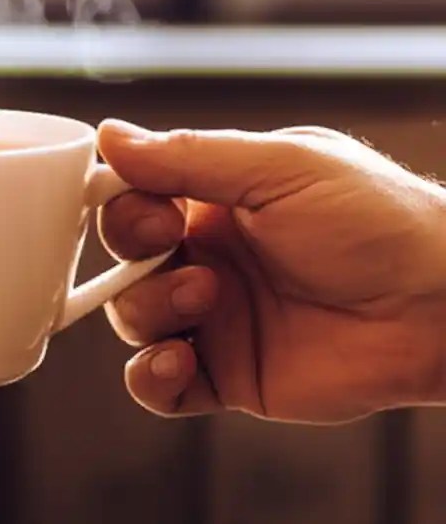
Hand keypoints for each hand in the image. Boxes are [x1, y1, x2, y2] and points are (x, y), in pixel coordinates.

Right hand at [96, 120, 445, 422]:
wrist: (441, 307)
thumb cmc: (380, 222)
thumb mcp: (281, 168)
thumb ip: (190, 157)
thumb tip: (109, 136)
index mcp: (218, 200)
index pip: (136, 196)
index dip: (123, 203)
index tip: (144, 207)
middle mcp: (210, 257)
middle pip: (124, 257)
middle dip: (133, 253)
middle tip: (171, 247)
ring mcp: (217, 319)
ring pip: (133, 318)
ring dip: (149, 309)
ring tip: (207, 299)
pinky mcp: (229, 376)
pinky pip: (158, 387)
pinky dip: (149, 378)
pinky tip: (176, 362)